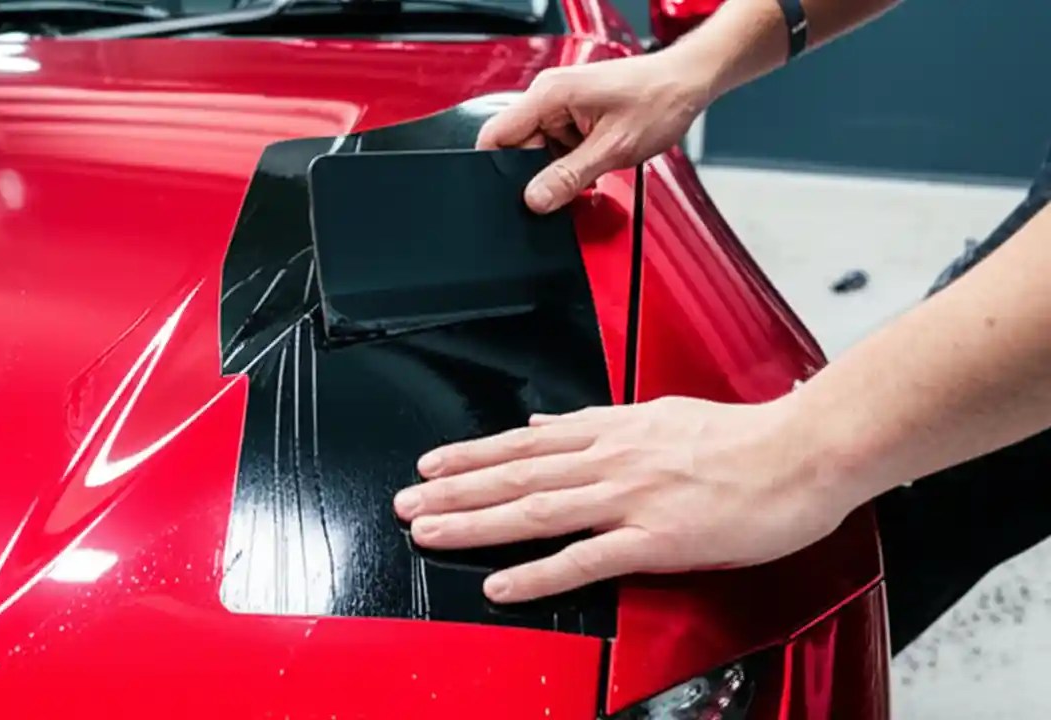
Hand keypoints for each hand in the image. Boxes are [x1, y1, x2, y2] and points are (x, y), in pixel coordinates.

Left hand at [393, 396, 857, 602]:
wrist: (803, 451)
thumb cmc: (744, 437)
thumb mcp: (660, 412)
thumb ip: (600, 422)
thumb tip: (551, 421)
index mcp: (614, 431)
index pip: (526, 442)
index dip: (473, 454)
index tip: (433, 464)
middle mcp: (612, 459)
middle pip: (516, 475)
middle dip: (454, 489)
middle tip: (407, 502)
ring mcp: (631, 498)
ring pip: (535, 511)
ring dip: (476, 523)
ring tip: (430, 533)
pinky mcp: (657, 537)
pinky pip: (585, 559)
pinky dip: (538, 573)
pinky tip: (501, 584)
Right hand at [478, 51, 712, 213]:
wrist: (687, 84)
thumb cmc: (659, 99)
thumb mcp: (611, 149)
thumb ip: (568, 177)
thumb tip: (535, 199)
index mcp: (549, 95)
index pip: (495, 135)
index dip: (497, 168)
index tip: (511, 192)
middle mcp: (550, 95)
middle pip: (517, 147)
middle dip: (537, 172)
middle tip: (569, 182)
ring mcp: (561, 104)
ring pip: (539, 150)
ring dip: (560, 167)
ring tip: (592, 165)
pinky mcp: (574, 113)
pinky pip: (558, 145)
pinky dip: (572, 160)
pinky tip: (594, 162)